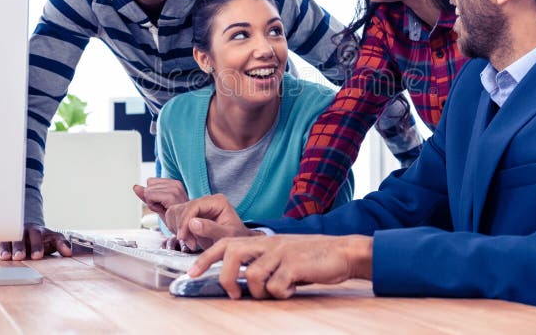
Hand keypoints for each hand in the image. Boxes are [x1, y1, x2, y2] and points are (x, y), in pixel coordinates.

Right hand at [0, 224, 71, 260]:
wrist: (26, 227)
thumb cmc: (41, 237)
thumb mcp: (52, 238)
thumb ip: (61, 244)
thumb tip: (69, 253)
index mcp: (36, 231)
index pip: (37, 236)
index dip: (37, 245)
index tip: (38, 256)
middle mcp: (22, 230)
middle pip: (20, 236)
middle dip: (20, 246)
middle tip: (20, 257)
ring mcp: (10, 232)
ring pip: (6, 237)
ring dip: (5, 247)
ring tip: (5, 257)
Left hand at [132, 178, 188, 221]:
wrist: (184, 229)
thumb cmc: (174, 218)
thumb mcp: (157, 204)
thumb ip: (146, 194)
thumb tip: (135, 187)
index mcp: (174, 183)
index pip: (150, 181)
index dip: (152, 194)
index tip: (163, 203)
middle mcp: (176, 184)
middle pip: (148, 185)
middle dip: (152, 198)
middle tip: (163, 207)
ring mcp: (174, 189)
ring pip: (148, 191)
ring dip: (152, 203)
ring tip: (164, 209)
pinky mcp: (171, 196)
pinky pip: (150, 196)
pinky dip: (152, 205)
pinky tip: (163, 210)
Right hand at [165, 194, 258, 250]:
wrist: (234, 245)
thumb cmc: (235, 239)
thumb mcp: (227, 236)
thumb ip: (211, 229)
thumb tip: (193, 223)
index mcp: (217, 201)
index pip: (194, 206)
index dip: (184, 221)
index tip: (182, 237)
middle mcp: (206, 201)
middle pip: (182, 208)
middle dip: (182, 227)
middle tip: (191, 244)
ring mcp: (198, 207)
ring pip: (175, 212)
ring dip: (178, 229)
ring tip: (191, 243)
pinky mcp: (191, 215)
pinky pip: (174, 218)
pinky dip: (176, 229)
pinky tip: (186, 239)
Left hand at [188, 234, 373, 298]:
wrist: (343, 251)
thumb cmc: (311, 258)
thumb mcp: (282, 256)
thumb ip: (262, 264)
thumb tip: (242, 284)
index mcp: (263, 241)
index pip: (226, 243)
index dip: (206, 258)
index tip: (192, 273)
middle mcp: (269, 244)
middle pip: (232, 254)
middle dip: (225, 277)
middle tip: (234, 294)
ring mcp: (281, 253)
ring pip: (253, 276)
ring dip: (261, 292)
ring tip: (278, 291)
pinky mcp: (294, 265)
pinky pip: (276, 286)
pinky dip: (282, 293)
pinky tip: (293, 289)